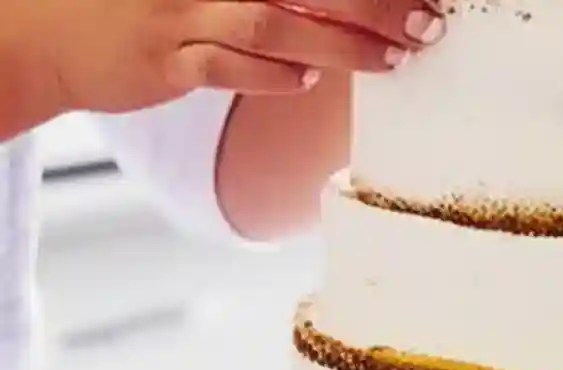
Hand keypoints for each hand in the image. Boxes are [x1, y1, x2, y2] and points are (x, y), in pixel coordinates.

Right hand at [29, 0, 444, 113]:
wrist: (46, 30)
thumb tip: (345, 6)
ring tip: (393, 59)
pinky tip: (307, 80)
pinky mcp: (160, 59)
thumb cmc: (145, 0)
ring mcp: (177, 10)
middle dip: (374, 4)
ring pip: (274, 24)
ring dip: (342, 44)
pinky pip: (225, 68)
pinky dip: (273, 75)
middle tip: (426, 25)